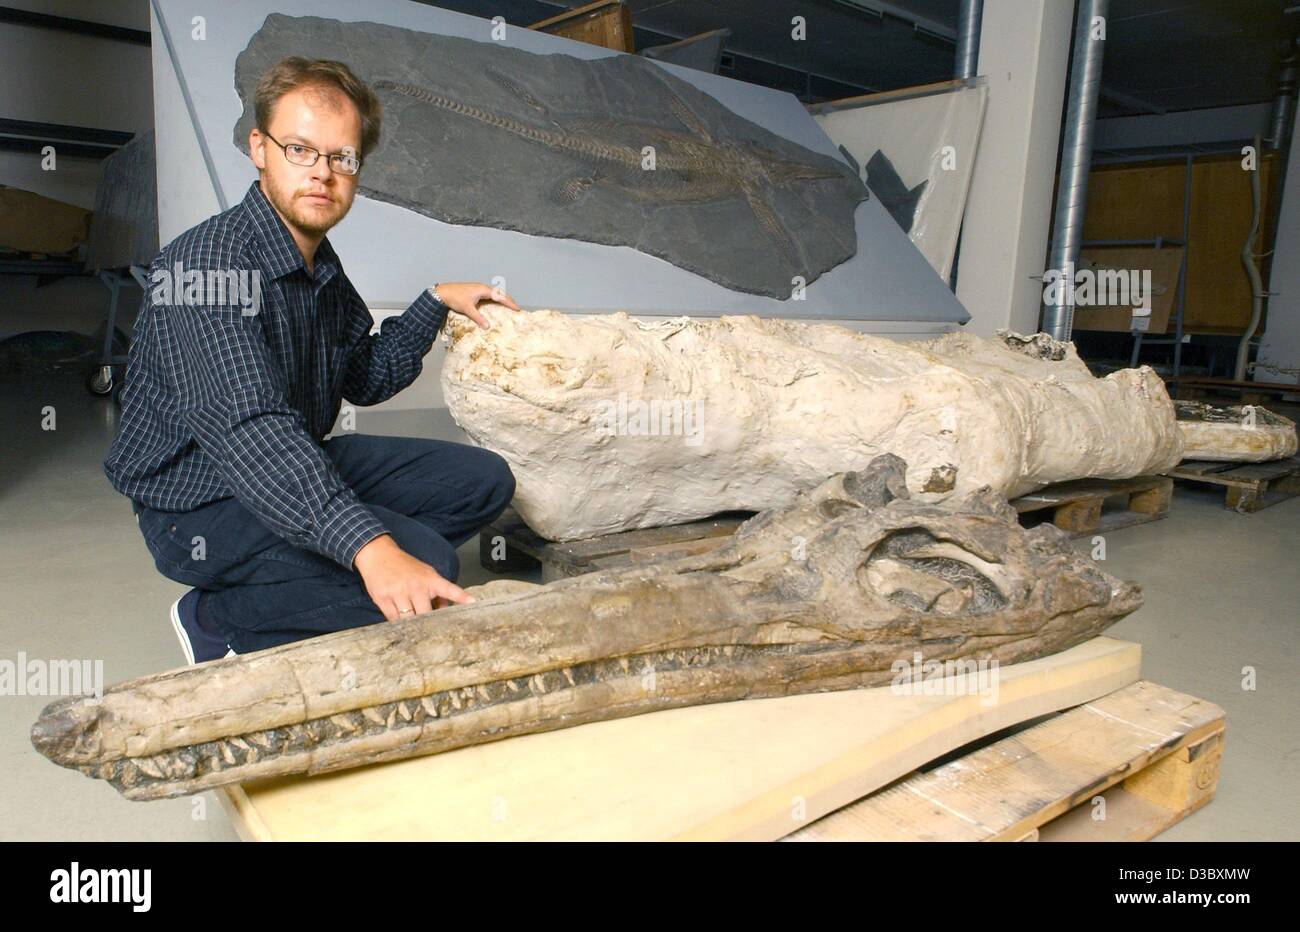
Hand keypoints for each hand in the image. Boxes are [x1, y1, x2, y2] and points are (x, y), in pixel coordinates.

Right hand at [352, 534, 474, 619]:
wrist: (378, 555)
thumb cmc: (405, 567)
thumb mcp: (425, 574)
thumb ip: (438, 592)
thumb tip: (447, 611)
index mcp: (429, 580)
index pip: (449, 589)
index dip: (461, 597)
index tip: (473, 603)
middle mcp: (415, 586)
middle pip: (426, 614)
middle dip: (428, 623)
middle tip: (431, 632)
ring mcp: (398, 593)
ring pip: (409, 620)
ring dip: (412, 626)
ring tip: (414, 629)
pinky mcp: (383, 599)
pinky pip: (393, 620)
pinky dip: (398, 623)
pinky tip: (400, 621)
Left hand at [434, 281, 521, 329]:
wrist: (443, 292)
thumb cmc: (455, 298)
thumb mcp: (468, 309)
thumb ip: (478, 318)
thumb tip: (487, 326)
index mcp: (483, 290)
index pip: (500, 296)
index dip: (509, 303)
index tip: (517, 308)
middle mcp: (482, 287)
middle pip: (499, 292)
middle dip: (508, 299)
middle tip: (515, 307)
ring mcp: (478, 288)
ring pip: (494, 292)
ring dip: (501, 298)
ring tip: (507, 305)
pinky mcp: (474, 290)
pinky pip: (488, 294)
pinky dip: (494, 298)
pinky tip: (494, 303)